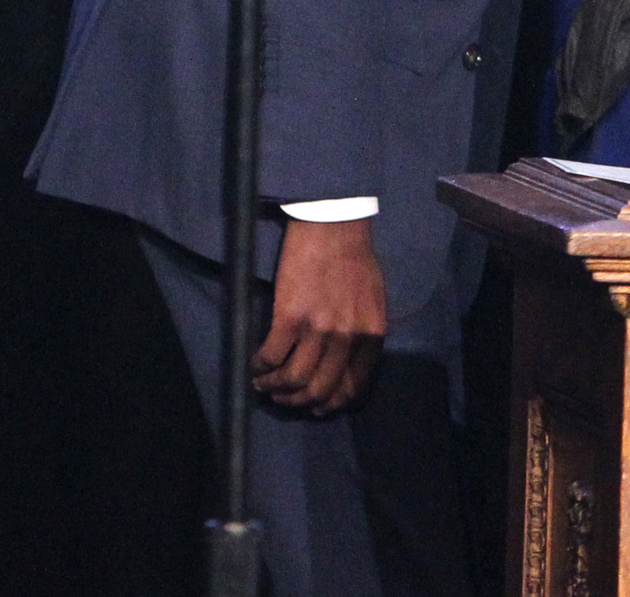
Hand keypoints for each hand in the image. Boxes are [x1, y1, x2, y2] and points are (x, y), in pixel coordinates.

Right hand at [251, 217, 385, 414]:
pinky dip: (260, 368)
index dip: (332, 404)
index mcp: (372, 334)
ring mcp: (319, 329)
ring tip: (265, 383)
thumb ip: (363, 332)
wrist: (334, 224)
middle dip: (299, 401)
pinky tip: (256, 365)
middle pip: (321, 391)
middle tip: (285, 396)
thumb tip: (346, 364)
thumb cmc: (354, 257)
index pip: (354, 388)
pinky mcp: (290, 317)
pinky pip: (271, 358)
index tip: (316, 405)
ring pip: (294, 381)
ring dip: (275, 388)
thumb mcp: (373, 299)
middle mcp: (348, 337)